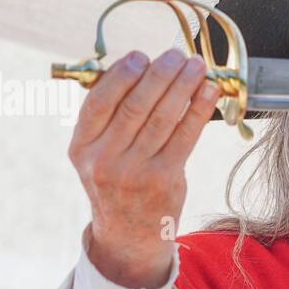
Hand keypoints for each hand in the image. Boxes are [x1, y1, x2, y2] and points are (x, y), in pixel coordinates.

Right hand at [67, 48, 218, 288]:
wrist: (128, 234)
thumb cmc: (116, 181)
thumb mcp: (95, 153)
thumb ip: (106, 117)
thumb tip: (135, 67)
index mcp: (81, 147)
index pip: (98, 102)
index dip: (121, 74)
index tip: (141, 56)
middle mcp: (104, 159)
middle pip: (135, 106)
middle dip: (159, 74)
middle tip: (176, 54)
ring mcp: (134, 171)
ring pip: (162, 117)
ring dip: (183, 86)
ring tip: (196, 66)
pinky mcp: (164, 180)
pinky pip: (185, 136)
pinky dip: (198, 110)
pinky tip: (208, 91)